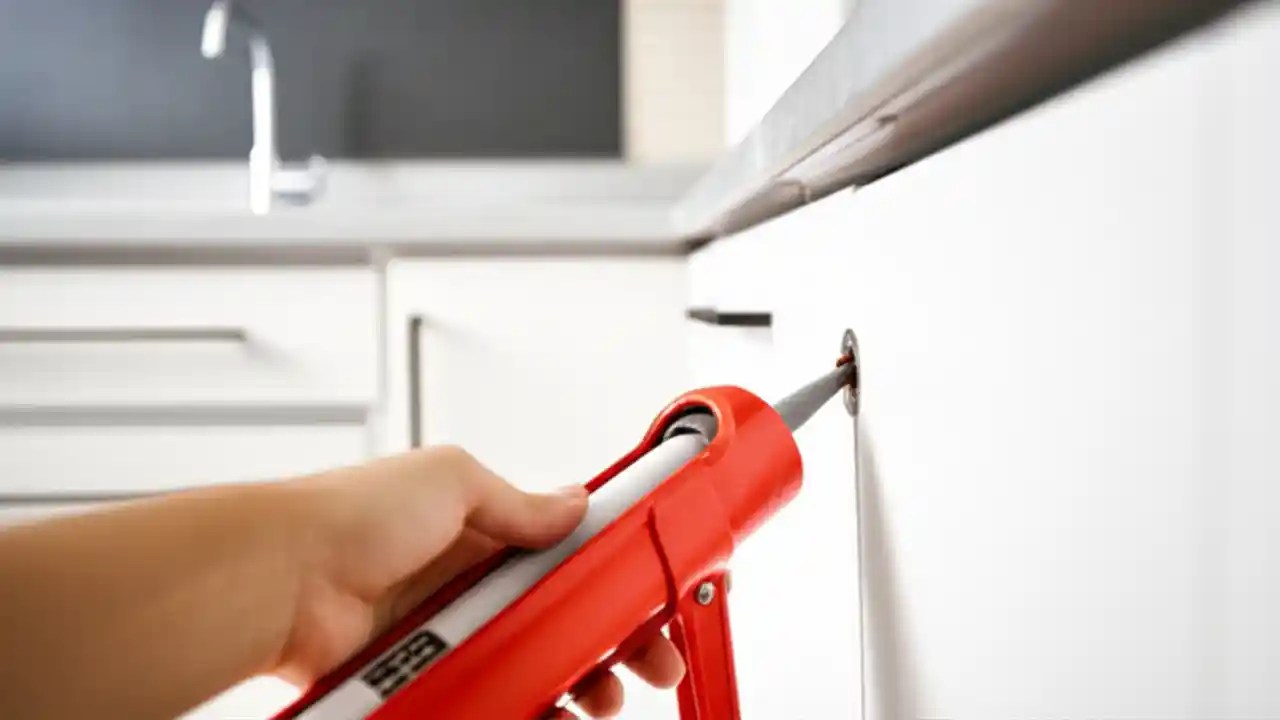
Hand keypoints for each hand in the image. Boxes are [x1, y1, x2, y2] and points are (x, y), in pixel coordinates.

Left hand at [280, 445, 685, 717]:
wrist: (282, 576)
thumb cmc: (350, 514)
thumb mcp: (453, 479)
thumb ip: (520, 502)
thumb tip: (575, 503)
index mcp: (480, 531)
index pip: (564, 557)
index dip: (608, 580)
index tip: (647, 602)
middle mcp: (468, 585)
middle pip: (556, 621)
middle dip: (606, 644)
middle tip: (644, 666)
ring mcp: (448, 634)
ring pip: (528, 666)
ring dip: (571, 684)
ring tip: (599, 699)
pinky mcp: (425, 673)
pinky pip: (484, 693)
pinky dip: (518, 704)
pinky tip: (548, 714)